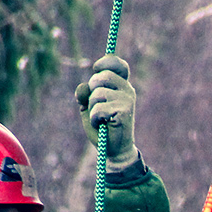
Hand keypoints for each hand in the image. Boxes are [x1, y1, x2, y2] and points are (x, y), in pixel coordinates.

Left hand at [75, 54, 137, 168]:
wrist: (114, 149)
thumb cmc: (102, 126)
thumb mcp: (89, 106)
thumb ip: (85, 94)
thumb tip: (83, 87)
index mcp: (122, 85)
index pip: (118, 64)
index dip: (106, 62)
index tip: (96, 68)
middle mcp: (127, 90)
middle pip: (101, 77)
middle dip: (92, 91)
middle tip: (96, 105)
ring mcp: (127, 100)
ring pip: (97, 94)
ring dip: (92, 108)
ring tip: (99, 118)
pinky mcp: (124, 112)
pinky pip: (98, 109)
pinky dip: (94, 119)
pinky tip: (101, 125)